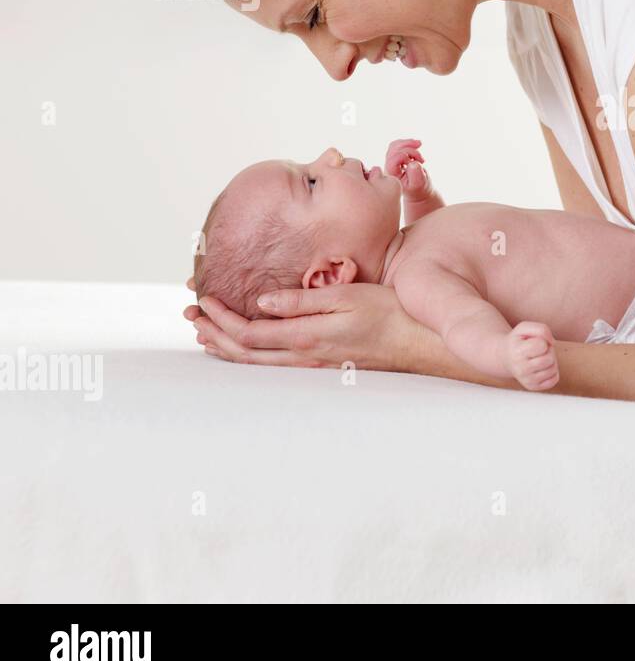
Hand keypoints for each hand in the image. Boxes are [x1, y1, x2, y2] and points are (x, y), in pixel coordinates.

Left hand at [185, 282, 428, 372]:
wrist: (418, 342)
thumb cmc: (388, 312)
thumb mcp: (347, 295)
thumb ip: (302, 300)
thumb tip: (262, 301)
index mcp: (307, 337)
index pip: (249, 332)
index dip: (221, 318)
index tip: (203, 299)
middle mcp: (304, 357)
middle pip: (244, 353)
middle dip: (213, 333)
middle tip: (191, 314)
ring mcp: (312, 365)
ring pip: (256, 364)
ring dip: (227, 348)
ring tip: (205, 333)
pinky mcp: (321, 364)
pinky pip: (273, 365)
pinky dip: (249, 356)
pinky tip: (245, 347)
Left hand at [385, 137, 429, 196]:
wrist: (418, 190)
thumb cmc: (418, 189)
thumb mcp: (419, 184)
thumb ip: (416, 174)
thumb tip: (413, 162)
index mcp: (392, 175)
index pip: (394, 159)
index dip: (406, 156)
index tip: (417, 163)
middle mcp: (388, 167)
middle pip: (394, 149)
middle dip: (409, 149)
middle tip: (422, 159)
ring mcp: (390, 162)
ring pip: (395, 145)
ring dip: (408, 143)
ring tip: (420, 146)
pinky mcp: (395, 157)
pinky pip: (398, 145)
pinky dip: (408, 143)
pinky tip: (416, 146)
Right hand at [506, 321, 558, 390]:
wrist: (505, 357)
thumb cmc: (518, 340)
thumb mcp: (525, 328)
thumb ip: (541, 329)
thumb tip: (553, 343)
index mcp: (517, 352)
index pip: (542, 345)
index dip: (542, 341)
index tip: (534, 342)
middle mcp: (521, 369)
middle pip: (549, 359)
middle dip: (548, 351)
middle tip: (539, 350)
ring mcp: (527, 380)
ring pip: (553, 369)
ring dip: (551, 361)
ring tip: (540, 357)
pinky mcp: (533, 387)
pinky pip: (554, 379)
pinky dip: (552, 371)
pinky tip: (542, 367)